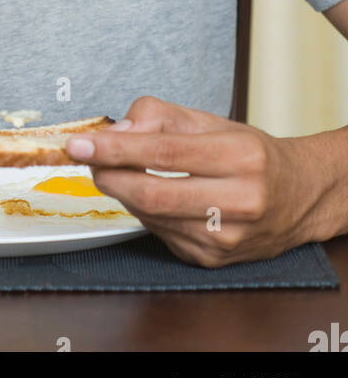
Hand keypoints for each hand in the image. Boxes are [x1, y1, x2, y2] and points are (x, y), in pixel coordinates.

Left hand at [64, 96, 322, 265]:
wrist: (297, 197)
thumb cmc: (250, 154)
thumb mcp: (210, 121)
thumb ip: (158, 117)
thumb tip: (115, 132)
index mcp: (240, 157)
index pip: (163, 153)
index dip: (115, 149)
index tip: (80, 143)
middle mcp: (239, 202)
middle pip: (153, 194)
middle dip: (109, 175)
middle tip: (86, 158)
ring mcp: (225, 238)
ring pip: (151, 216)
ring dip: (122, 192)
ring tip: (115, 170)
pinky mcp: (212, 260)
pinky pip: (160, 233)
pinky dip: (143, 211)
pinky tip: (146, 194)